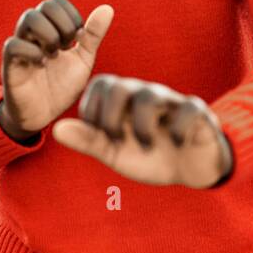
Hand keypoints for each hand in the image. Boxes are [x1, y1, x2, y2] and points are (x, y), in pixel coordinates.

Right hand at [0, 0, 113, 140]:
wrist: (43, 114)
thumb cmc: (61, 85)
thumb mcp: (83, 59)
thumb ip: (92, 35)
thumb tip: (108, 8)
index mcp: (49, 28)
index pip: (56, 2)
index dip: (71, 16)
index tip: (77, 39)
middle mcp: (33, 33)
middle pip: (44, 5)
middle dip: (63, 24)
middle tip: (67, 47)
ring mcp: (20, 46)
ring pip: (29, 18)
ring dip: (49, 34)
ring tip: (54, 55)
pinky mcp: (9, 63)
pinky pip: (14, 45)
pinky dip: (33, 52)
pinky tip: (42, 64)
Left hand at [51, 75, 233, 188]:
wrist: (190, 167)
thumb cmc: (149, 156)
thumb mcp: (115, 152)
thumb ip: (88, 140)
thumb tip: (55, 129)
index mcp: (124, 100)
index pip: (100, 85)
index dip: (92, 109)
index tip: (99, 135)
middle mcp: (145, 94)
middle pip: (121, 85)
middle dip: (111, 116)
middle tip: (116, 140)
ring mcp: (172, 101)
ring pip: (150, 96)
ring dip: (142, 126)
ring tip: (145, 146)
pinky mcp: (197, 112)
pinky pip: (187, 109)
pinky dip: (178, 128)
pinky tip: (175, 143)